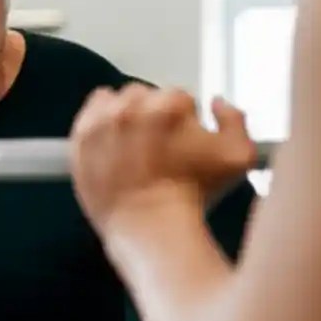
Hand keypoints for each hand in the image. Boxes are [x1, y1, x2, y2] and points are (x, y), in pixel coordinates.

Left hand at [69, 83, 256, 233]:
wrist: (150, 225)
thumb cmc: (193, 194)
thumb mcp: (239, 157)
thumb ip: (236, 120)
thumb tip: (217, 103)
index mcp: (170, 104)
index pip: (179, 98)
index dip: (184, 120)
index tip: (181, 141)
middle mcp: (133, 106)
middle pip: (146, 96)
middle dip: (154, 115)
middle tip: (157, 145)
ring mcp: (102, 120)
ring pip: (116, 101)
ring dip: (126, 115)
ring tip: (133, 144)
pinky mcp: (81, 136)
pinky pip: (90, 112)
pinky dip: (100, 122)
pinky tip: (112, 142)